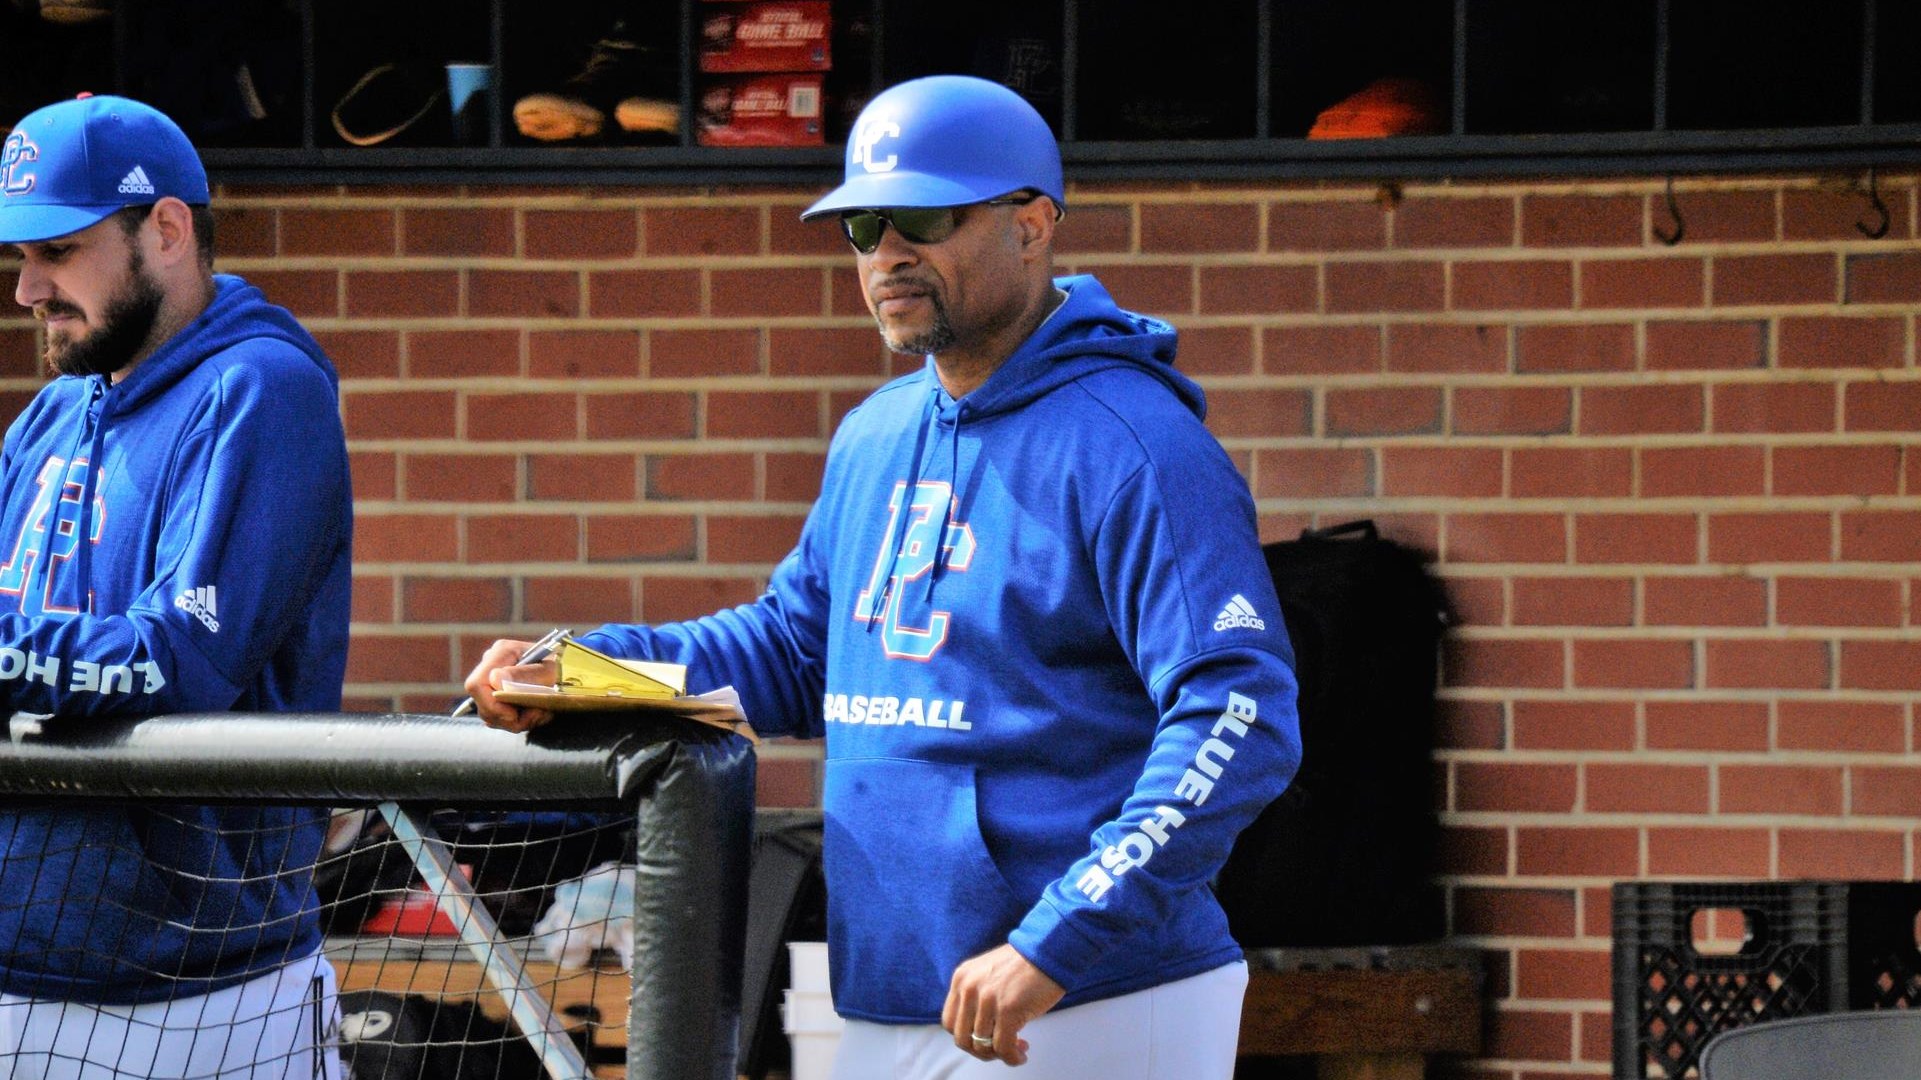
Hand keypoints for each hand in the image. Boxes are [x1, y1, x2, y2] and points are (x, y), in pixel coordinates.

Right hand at [462, 638, 558, 732]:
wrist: (574, 669)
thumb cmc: (565, 666)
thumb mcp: (551, 670)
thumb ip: (525, 675)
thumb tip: (495, 679)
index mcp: (503, 652)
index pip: (476, 685)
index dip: (491, 705)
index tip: (514, 715)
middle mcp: (493, 665)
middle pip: (483, 704)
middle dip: (509, 718)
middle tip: (538, 715)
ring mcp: (494, 680)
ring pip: (492, 715)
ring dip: (519, 721)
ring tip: (543, 712)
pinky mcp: (500, 694)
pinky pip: (501, 718)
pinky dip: (521, 720)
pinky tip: (538, 712)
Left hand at [940, 944, 1064, 1066]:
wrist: (1048, 949)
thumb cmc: (1025, 963)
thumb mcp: (988, 973)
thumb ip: (977, 996)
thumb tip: (980, 1031)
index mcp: (962, 978)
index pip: (950, 1021)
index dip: (966, 1036)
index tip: (985, 1039)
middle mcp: (969, 988)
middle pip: (961, 1037)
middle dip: (980, 1050)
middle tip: (999, 1050)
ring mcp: (987, 999)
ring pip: (982, 1046)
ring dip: (999, 1054)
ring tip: (1017, 1049)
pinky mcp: (1008, 1010)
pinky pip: (1003, 1047)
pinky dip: (1012, 1057)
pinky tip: (1022, 1055)